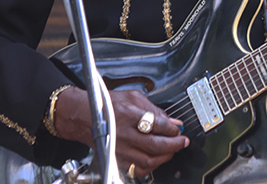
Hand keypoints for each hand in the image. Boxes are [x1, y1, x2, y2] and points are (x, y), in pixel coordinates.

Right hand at [53, 87, 188, 178]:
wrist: (84, 116)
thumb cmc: (107, 104)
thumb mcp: (133, 97)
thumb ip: (154, 110)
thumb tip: (173, 121)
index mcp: (128, 114)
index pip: (157, 124)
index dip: (172, 128)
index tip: (179, 128)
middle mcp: (123, 133)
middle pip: (155, 145)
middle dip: (174, 144)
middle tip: (183, 141)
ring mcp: (119, 149)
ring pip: (149, 160)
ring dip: (165, 156)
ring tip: (172, 149)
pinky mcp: (117, 159)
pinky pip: (138, 169)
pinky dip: (151, 166)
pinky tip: (157, 159)